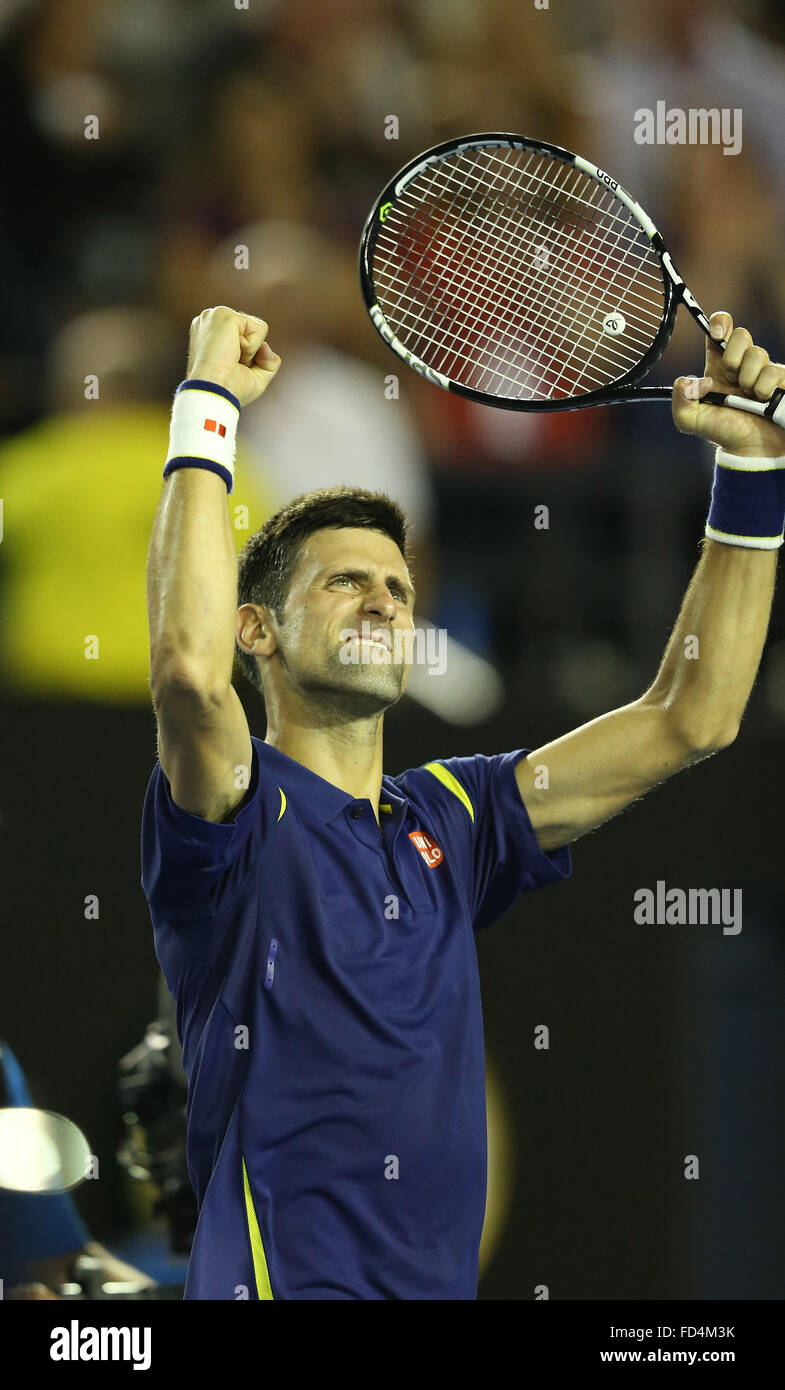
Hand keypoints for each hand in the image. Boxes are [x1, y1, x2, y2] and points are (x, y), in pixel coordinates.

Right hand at [186, 305, 280, 407]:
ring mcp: (216, 315)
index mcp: (211, 333)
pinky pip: (260, 329)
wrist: (213, 392)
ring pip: (258, 329)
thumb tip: (266, 347)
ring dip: (251, 351)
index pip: (246, 336)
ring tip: (230, 358)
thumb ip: (267, 362)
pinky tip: (233, 352)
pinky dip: (252, 347)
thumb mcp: (254, 378)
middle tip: (230, 365)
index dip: (248, 356)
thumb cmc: (228, 390)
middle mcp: (210, 320)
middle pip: (253, 331)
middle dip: (251, 353)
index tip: (228, 368)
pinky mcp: (224, 314)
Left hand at [672, 311, 784, 457]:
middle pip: (741, 335)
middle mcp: (742, 363)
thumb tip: (688, 380)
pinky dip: (765, 388)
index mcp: (719, 365)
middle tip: (731, 379)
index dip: (720, 323)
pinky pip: (774, 371)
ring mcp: (763, 369)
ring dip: (748, 378)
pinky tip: (762, 401)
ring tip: (748, 397)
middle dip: (733, 356)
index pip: (720, 329)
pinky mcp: (781, 378)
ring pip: (757, 353)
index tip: (718, 334)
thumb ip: (680, 398)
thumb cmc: (723, 432)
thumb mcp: (690, 419)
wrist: (752, 449)